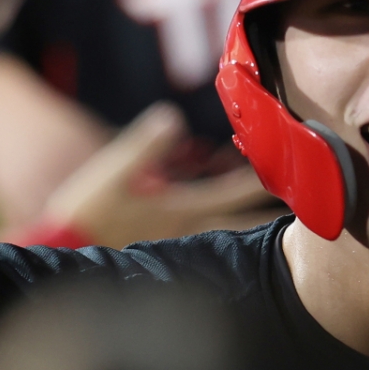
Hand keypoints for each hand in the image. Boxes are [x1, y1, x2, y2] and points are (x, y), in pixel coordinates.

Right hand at [40, 103, 286, 248]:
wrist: (62, 253)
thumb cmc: (86, 215)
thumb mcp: (111, 173)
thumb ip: (144, 145)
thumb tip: (172, 116)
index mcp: (183, 210)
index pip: (236, 193)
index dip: (265, 181)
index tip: (298, 173)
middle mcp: (190, 232)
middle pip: (243, 224)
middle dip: (271, 215)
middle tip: (306, 206)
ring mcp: (181, 246)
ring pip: (228, 236)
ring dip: (251, 227)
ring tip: (277, 221)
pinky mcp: (167, 253)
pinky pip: (208, 244)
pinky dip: (226, 235)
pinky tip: (230, 235)